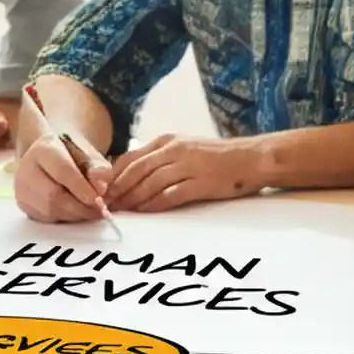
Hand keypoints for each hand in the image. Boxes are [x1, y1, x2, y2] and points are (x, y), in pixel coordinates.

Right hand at [14, 133, 111, 222]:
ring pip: (49, 211)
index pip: (62, 171)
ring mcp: (22, 190)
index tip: (99, 200)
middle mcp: (26, 169)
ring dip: (75, 215)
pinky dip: (66, 219)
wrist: (51, 158)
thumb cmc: (71, 154)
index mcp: (43, 149)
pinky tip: (77, 211)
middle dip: (80, 207)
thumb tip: (101, 187)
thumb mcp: (87, 152)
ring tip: (91, 210)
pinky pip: (46, 219)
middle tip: (100, 210)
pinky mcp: (24, 206)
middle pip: (52, 196)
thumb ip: (97, 166)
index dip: (82, 188)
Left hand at [104, 135, 261, 212]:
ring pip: (149, 183)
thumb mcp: (185, 148)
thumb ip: (161, 158)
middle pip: (136, 171)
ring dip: (132, 199)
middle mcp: (174, 150)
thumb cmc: (217, 157)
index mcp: (167, 141)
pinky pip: (170, 195)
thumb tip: (133, 175)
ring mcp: (187, 165)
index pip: (131, 157)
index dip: (113, 174)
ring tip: (120, 211)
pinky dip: (154, 205)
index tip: (102, 189)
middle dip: (117, 189)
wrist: (251, 158)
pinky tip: (144, 212)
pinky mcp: (200, 183)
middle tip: (105, 204)